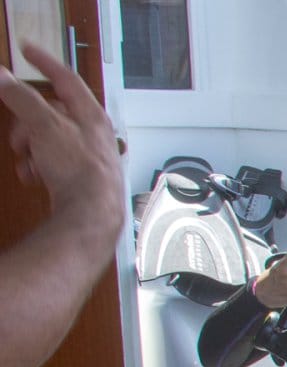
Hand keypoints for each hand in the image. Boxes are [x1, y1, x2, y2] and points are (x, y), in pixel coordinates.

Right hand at [0, 43, 122, 234]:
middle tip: (16, 136)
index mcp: (92, 114)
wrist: (91, 212)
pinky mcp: (81, 176)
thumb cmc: (78, 168)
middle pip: (52, 112)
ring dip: (30, 147)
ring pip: (48, 139)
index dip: (44, 62)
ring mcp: (88, 155)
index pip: (67, 78)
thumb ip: (22, 98)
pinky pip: (52, 162)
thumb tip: (3, 76)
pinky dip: (38, 165)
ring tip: (26, 159)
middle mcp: (94, 133)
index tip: (27, 50)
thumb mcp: (44, 125)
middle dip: (27, 122)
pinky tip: (33, 176)